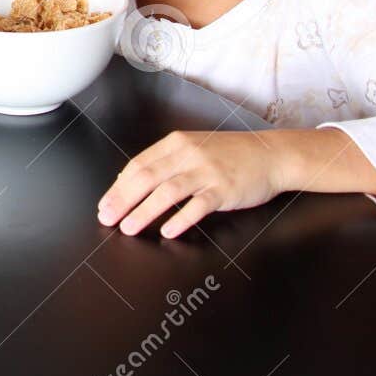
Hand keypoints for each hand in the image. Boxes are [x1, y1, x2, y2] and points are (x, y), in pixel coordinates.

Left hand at [96, 130, 286, 238]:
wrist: (271, 154)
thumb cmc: (229, 154)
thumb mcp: (193, 148)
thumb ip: (164, 162)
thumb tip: (128, 182)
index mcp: (176, 143)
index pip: (138, 165)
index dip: (118, 187)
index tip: (104, 204)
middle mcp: (188, 155)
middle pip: (147, 178)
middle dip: (123, 200)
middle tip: (106, 218)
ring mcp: (206, 171)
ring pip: (167, 192)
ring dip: (144, 212)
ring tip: (128, 228)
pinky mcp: (224, 189)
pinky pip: (198, 206)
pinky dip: (180, 219)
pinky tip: (168, 232)